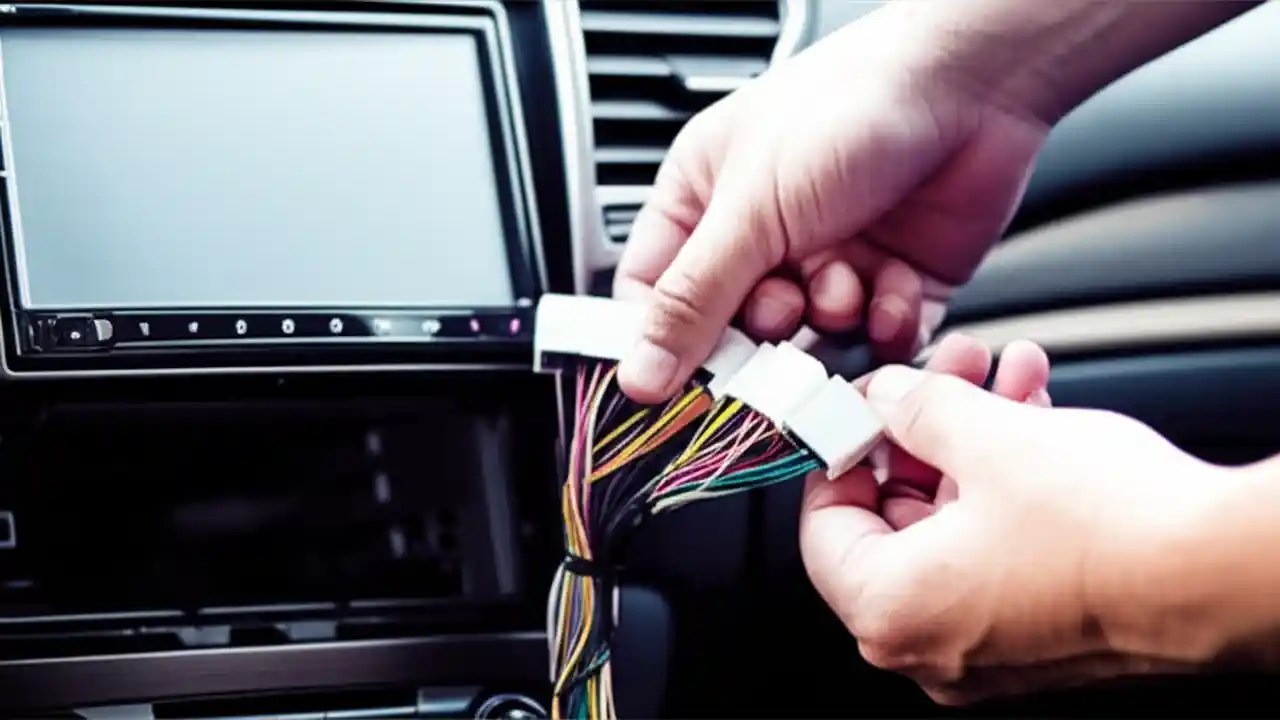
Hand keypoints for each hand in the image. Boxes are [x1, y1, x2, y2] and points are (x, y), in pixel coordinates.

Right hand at [614, 3, 1049, 402]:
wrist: (972, 84)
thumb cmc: (851, 106)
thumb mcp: (751, 209)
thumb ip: (694, 301)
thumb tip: (641, 372)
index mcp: (705, 196)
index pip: (655, 290)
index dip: (662, 339)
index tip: (675, 380)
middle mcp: (765, 230)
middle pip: (734, 327)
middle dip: (763, 330)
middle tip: (781, 316)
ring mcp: (830, 255)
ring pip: (809, 338)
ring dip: (830, 320)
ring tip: (846, 281)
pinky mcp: (893, 278)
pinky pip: (876, 336)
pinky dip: (886, 323)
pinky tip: (892, 288)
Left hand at [801, 334, 1239, 705]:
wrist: (1222, 573)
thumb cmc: (1107, 529)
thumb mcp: (986, 437)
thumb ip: (915, 410)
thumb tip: (885, 396)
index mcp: (890, 611)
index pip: (822, 526)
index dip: (841, 451)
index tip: (860, 410)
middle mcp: (931, 644)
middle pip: (892, 517)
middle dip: (922, 431)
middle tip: (940, 377)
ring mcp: (990, 644)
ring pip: (953, 521)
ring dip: (974, 440)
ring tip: (1001, 374)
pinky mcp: (1042, 629)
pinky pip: (997, 544)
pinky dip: (1007, 481)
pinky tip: (1034, 410)